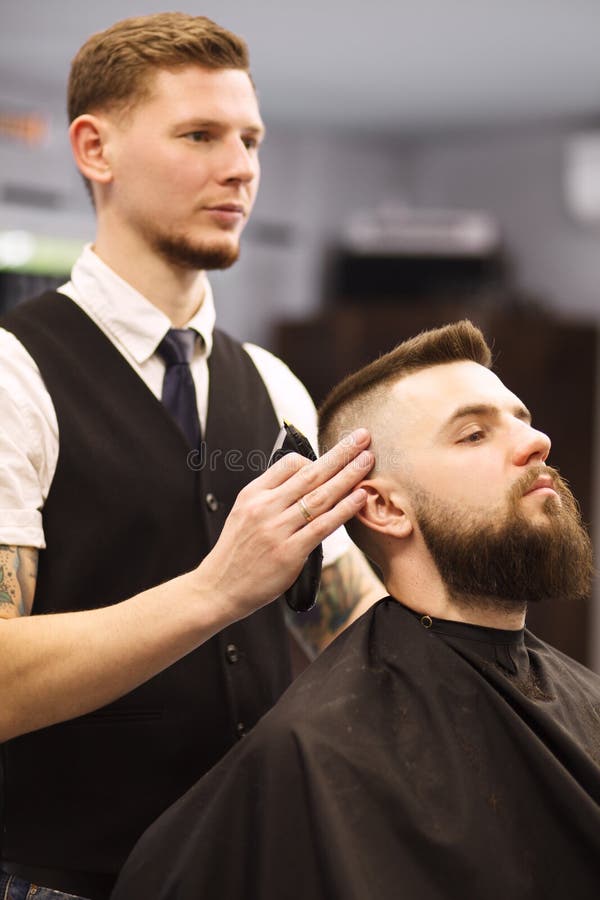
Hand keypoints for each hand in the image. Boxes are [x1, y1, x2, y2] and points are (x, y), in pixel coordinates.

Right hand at [198, 429, 372, 620]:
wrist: (218, 588)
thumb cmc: (236, 552)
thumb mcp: (244, 514)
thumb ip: (271, 498)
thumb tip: (304, 481)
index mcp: (253, 494)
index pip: (289, 464)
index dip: (317, 458)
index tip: (337, 457)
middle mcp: (265, 507)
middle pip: (311, 473)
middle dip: (340, 453)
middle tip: (363, 437)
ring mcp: (277, 530)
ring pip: (320, 496)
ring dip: (348, 476)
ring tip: (368, 460)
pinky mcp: (289, 553)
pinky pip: (323, 526)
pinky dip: (344, 509)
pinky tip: (360, 497)